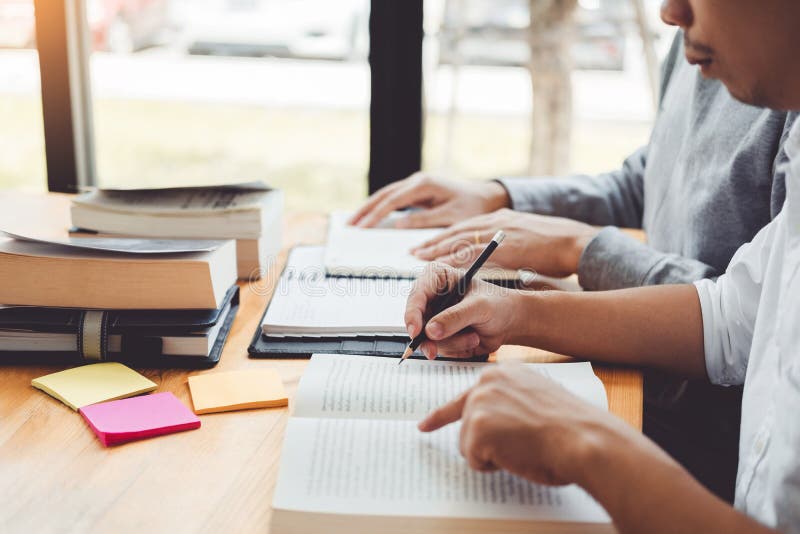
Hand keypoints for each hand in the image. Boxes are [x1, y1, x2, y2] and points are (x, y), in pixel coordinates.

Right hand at [349, 172, 509, 227]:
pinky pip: (394, 198)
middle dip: (365, 210)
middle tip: (348, 225)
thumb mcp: (451, 217)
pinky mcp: (418, 191)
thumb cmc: (473, 208)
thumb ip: (424, 221)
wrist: (487, 197)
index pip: (393, 200)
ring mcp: (416, 184)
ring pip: (386, 195)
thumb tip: (397, 225)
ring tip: (353, 222)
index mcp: (424, 185)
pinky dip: (381, 207)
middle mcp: (417, 181)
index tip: (362, 228)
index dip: (375, 214)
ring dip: (370, 208)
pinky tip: (370, 217)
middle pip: (384, 194)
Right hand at [404, 263, 523, 358]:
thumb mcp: (479, 307)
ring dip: (450, 342)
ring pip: (426, 337)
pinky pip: (437, 346)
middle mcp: (432, 297)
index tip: (416, 331)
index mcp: (438, 277)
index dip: (413, 313)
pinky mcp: (440, 333)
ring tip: (473, 336)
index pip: (417, 294)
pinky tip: (471, 339)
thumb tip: (431, 330)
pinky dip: (455, 348)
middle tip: (433, 350)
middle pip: (415, 319)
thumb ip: (455, 317)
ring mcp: (434, 316)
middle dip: (427, 336)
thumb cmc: (498, 304)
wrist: (510, 322)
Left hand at [412, 209, 598, 277]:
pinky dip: (459, 260)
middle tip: (415, 252)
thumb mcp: (524, 236)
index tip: (425, 245)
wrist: (576, 241)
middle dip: (434, 242)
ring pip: (463, 239)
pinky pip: (479, 253)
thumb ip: (504, 243)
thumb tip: (489, 257)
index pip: (464, 226)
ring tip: (422, 258)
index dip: (443, 236)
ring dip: (440, 249)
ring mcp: (502, 232)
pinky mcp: (507, 246)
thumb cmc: (554, 243)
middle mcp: (496, 221)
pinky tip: (446, 267)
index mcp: (499, 218)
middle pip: (457, 231)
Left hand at [418, 363, 623, 486]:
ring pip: (469, 444)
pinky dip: (492, 465)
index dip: (443, 415)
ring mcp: (479, 402)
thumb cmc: (571, 428)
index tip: (424, 425)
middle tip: (518, 443)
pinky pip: (473, 459)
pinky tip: (517, 454)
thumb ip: (511, 403)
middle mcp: (486, 382)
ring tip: (524, 446)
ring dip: (493, 454)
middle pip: (468, 425)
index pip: (466, 395)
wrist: (585, 439)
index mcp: (503, 373)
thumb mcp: (537, 400)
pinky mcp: (477, 426)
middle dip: (488, 442)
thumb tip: (496, 423)